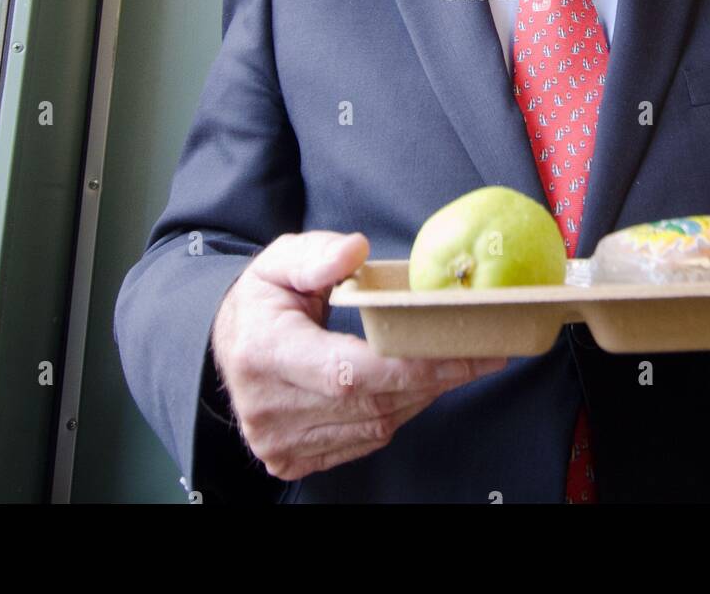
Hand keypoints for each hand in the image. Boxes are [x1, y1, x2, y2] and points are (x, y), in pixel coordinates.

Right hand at [211, 230, 506, 480]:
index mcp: (265, 352)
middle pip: (372, 403)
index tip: (467, 350)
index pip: (350, 372)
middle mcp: (268, 407)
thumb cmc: (262, 301)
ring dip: (421, 395)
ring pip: (375, 427)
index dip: (414, 365)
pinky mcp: (291, 460)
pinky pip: (363, 442)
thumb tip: (355, 249)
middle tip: (483, 352)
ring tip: (454, 363)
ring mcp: (278, 441)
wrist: (226, 347)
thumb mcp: (279, 261)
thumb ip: (316, 253)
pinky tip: (414, 386)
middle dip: (436, 377)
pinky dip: (396, 413)